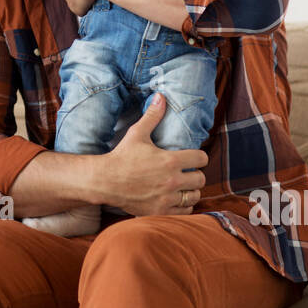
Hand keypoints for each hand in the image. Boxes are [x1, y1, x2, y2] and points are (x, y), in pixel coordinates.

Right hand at [95, 94, 206, 215]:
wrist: (105, 181)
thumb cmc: (122, 156)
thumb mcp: (137, 133)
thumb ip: (152, 116)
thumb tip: (160, 96)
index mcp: (171, 160)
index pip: (201, 158)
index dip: (199, 157)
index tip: (192, 158)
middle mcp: (173, 180)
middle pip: (200, 179)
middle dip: (195, 175)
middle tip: (187, 173)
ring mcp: (167, 198)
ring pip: (194, 196)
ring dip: (191, 191)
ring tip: (183, 187)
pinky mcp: (161, 211)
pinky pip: (185, 211)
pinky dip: (184, 206)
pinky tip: (176, 199)